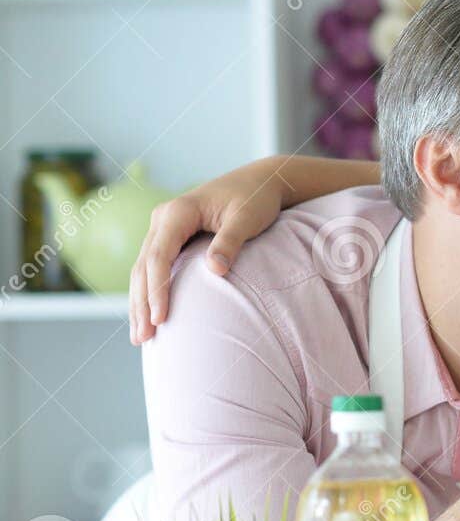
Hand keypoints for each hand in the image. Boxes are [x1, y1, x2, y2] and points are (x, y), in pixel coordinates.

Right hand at [129, 157, 287, 343]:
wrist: (259, 182)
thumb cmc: (256, 199)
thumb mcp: (247, 218)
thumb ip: (231, 242)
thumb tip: (216, 270)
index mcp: (178, 212)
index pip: (159, 256)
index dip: (158, 289)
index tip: (160, 319)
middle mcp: (163, 219)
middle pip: (143, 266)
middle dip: (141, 303)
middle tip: (142, 338)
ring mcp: (163, 228)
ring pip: (142, 269)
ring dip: (139, 302)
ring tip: (139, 337)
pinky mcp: (170, 238)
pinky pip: (153, 267)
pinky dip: (148, 291)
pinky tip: (148, 317)